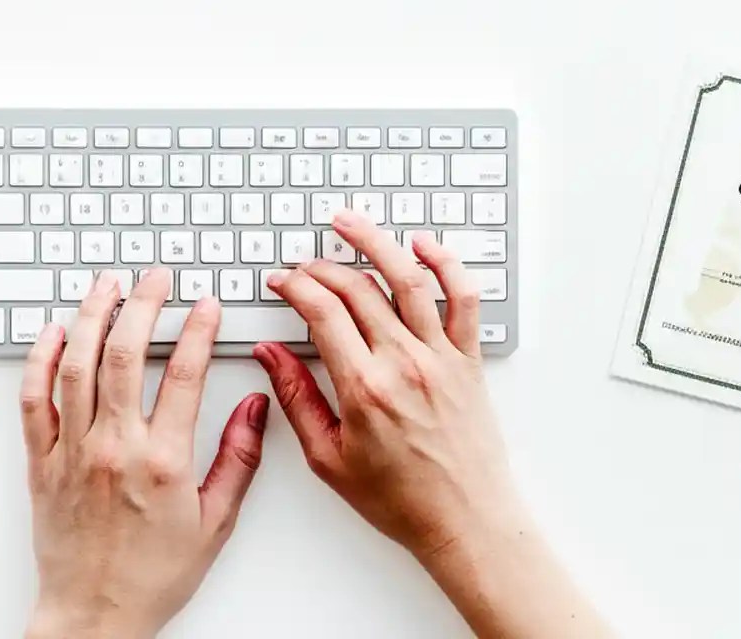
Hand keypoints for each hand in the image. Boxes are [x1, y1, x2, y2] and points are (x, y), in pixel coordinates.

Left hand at [21, 269, 268, 638]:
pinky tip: (55, 334)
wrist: (94, 614)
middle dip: (144, 305)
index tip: (208, 305)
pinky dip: (41, 361)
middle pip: (127, 355)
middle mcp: (115, 448)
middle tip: (155, 277)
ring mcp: (73, 452)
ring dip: (93, 317)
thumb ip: (239, 459)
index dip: (201, 330)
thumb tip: (256, 408)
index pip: (187, 374)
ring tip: (107, 286)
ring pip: (78, 366)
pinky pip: (34, 400)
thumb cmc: (155, 574)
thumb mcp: (217, 520)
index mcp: (164, 460)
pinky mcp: (42, 463)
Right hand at [254, 213, 517, 559]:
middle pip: (357, 289)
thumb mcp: (329, 458)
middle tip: (304, 263)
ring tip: (350, 221)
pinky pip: (463, 299)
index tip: (280, 281)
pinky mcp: (469, 360)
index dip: (294, 286)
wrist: (464, 518)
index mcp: (364, 388)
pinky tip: (424, 245)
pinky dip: (446, 264)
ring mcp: (441, 357)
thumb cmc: (399, 499)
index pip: (322, 312)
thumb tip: (271, 354)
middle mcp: (404, 363)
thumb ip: (298, 399)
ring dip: (376, 242)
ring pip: (408, 279)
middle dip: (322, 266)